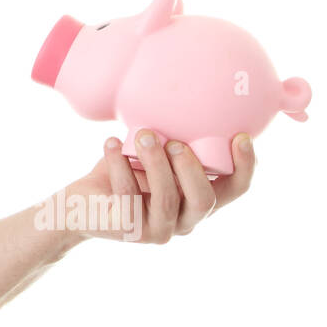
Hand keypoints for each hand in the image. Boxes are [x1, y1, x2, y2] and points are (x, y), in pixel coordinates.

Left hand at [62, 129, 256, 242]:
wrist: (81, 203)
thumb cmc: (124, 170)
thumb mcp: (153, 152)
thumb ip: (174, 140)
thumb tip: (187, 98)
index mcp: (198, 199)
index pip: (235, 190)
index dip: (245, 167)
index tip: (241, 137)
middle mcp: (184, 220)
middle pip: (204, 200)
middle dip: (192, 168)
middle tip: (175, 141)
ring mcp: (157, 229)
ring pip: (166, 199)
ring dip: (155, 162)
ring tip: (144, 134)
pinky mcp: (128, 229)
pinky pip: (128, 195)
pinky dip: (119, 165)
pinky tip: (111, 142)